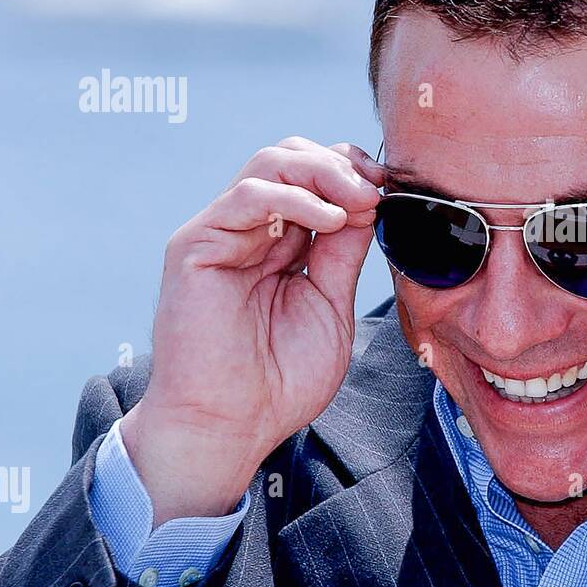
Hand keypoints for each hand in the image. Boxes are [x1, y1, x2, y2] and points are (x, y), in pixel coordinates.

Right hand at [120, 136, 382, 523]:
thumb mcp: (331, 305)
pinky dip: (295, 197)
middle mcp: (250, 232)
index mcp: (282, 245)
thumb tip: (369, 202)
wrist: (232, 427)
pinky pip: (248, 195)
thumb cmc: (280, 381)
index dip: (353, 173)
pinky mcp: (197, 244)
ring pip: (271, 164)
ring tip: (358, 200)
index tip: (390, 189)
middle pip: (293, 159)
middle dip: (342, 165)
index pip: (314, 180)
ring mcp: (222, 234)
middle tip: (377, 190)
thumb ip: (344, 253)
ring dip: (324, 172)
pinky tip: (329, 219)